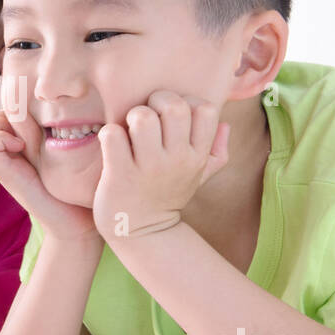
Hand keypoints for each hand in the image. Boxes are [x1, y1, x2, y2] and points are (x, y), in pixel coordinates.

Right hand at [0, 107, 99, 244]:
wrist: (82, 222)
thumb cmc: (82, 186)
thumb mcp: (71, 149)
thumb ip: (59, 129)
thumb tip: (58, 97)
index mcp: (20, 146)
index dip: (13, 104)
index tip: (41, 113)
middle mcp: (7, 156)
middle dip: (7, 114)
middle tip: (34, 125)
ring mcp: (3, 168)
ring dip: (1, 127)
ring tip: (27, 137)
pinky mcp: (6, 178)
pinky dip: (1, 140)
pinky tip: (24, 148)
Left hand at [92, 91, 229, 241]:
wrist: (141, 232)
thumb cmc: (166, 195)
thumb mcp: (198, 176)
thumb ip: (216, 151)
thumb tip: (225, 124)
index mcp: (196, 155)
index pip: (206, 109)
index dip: (186, 102)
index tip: (170, 116)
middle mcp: (177, 160)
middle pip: (174, 106)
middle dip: (155, 101)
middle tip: (145, 118)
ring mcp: (148, 167)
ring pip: (143, 117)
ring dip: (131, 116)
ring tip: (129, 131)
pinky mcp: (119, 173)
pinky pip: (112, 135)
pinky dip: (108, 133)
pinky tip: (112, 144)